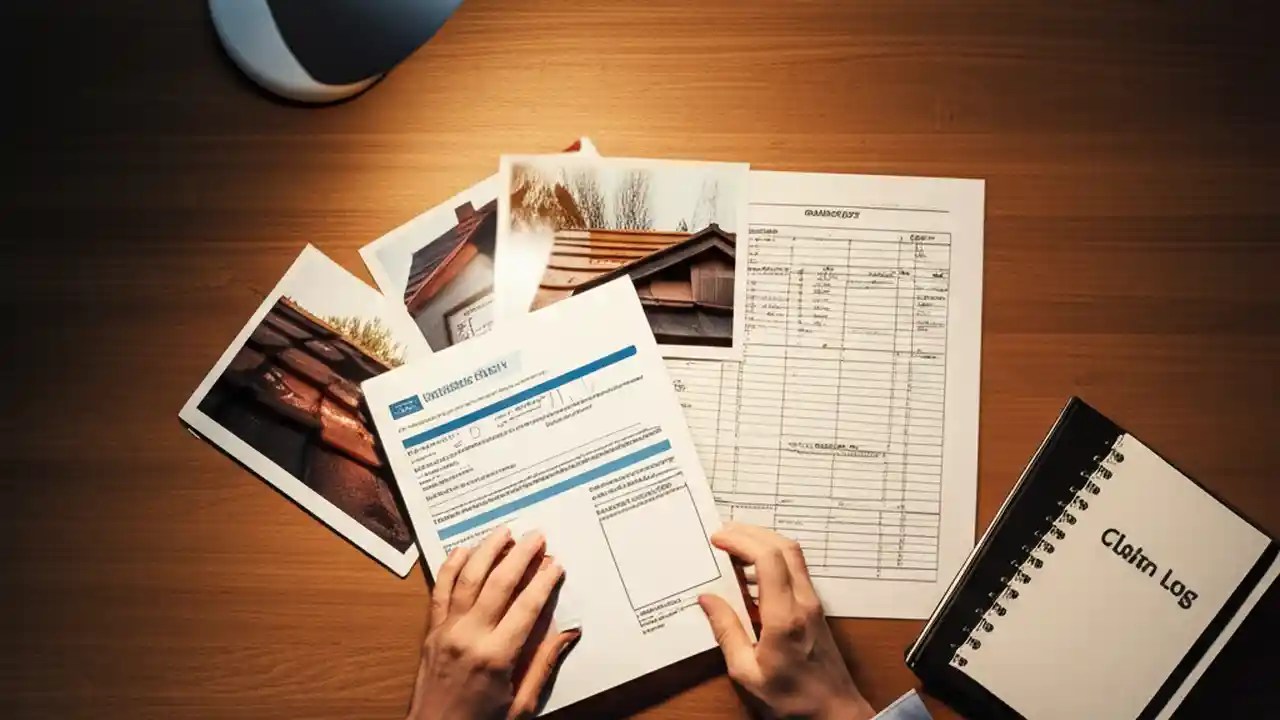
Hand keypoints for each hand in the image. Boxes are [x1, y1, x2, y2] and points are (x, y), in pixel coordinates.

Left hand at [406, 527, 579, 719]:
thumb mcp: (522, 704)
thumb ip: (543, 664)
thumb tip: (569, 633)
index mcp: (497, 656)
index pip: (526, 606)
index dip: (543, 582)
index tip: (556, 564)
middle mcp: (470, 636)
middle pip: (498, 583)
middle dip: (520, 555)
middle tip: (537, 536)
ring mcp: (447, 630)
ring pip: (467, 578)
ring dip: (487, 550)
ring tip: (504, 531)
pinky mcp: (431, 631)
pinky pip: (440, 590)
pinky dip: (451, 566)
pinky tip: (463, 550)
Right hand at [699, 522, 875, 719]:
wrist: (835, 711)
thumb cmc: (792, 698)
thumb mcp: (747, 671)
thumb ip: (726, 631)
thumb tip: (707, 600)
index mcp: (784, 616)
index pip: (767, 559)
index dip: (741, 541)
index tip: (718, 538)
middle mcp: (803, 602)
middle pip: (783, 546)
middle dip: (751, 532)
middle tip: (723, 533)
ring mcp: (813, 602)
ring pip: (792, 554)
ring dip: (763, 542)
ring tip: (734, 546)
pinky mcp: (815, 607)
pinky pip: (795, 569)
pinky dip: (772, 558)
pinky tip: (752, 571)